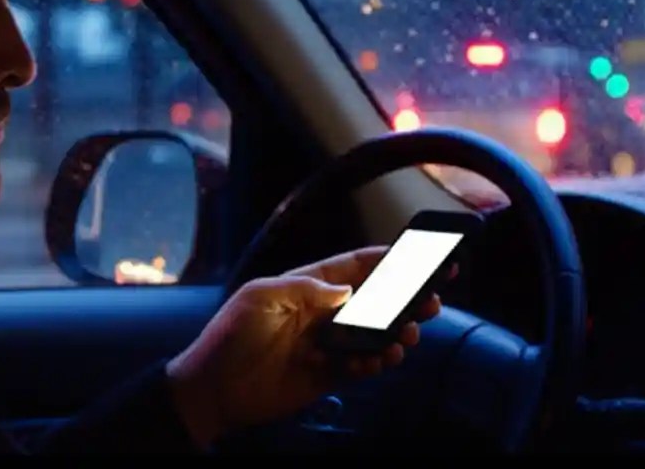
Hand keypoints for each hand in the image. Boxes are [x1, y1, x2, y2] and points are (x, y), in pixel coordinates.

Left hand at [165, 246, 451, 447]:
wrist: (213, 389)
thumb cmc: (229, 337)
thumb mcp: (260, 298)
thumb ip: (305, 288)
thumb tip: (347, 288)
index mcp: (305, 286)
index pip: (353, 267)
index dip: (385, 259)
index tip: (418, 254)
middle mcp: (320, 313)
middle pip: (373, 299)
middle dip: (404, 297)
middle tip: (431, 299)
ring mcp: (326, 344)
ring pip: (374, 333)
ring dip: (397, 332)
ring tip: (409, 335)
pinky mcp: (327, 374)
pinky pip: (362, 365)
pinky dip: (376, 362)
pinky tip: (380, 360)